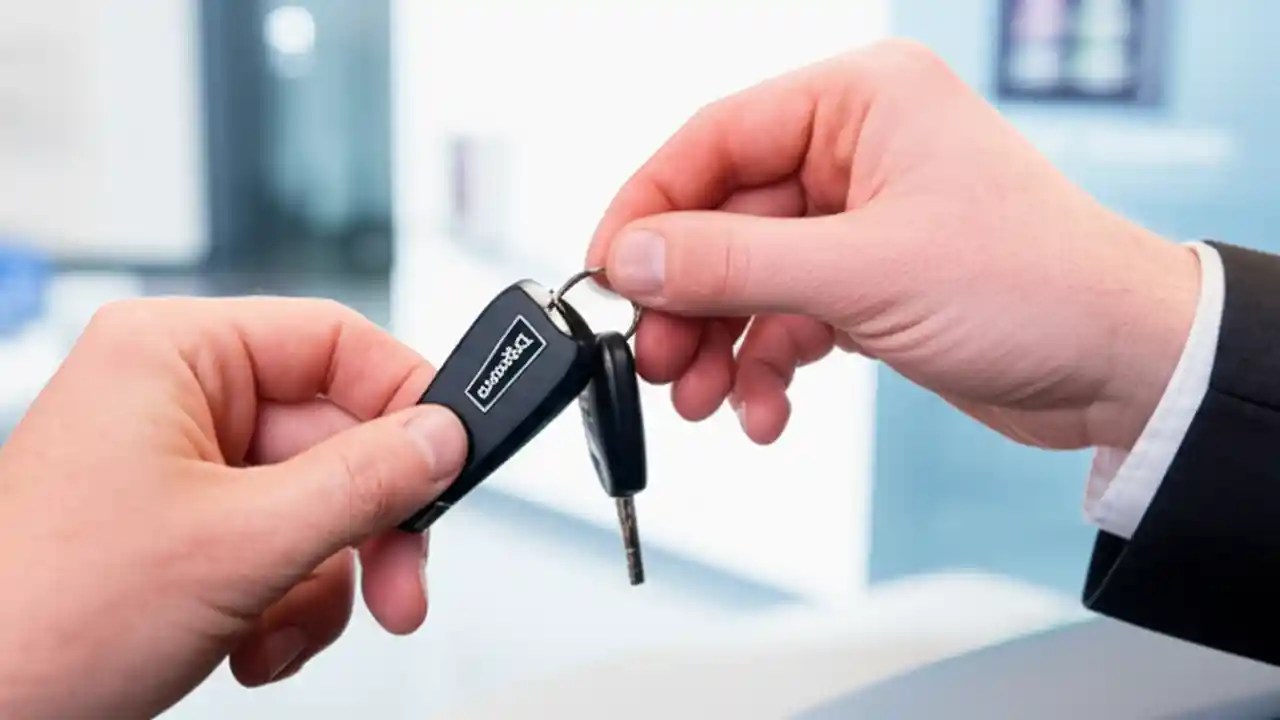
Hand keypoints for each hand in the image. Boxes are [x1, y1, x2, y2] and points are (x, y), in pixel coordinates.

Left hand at [0, 298, 465, 717]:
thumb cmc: (35, 615)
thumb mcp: (237, 544)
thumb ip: (361, 482)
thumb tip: (442, 438)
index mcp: (174, 356)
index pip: (332, 342)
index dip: (403, 399)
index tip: (448, 458)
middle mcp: (178, 403)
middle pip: (334, 437)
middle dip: (368, 527)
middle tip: (401, 583)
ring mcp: (181, 472)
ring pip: (317, 505)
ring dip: (324, 582)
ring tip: (285, 631)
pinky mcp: (185, 534)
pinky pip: (283, 549)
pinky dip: (288, 606)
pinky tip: (253, 645)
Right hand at [586, 39, 1198, 450]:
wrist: (1123, 369)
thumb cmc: (1035, 286)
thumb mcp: (862, 272)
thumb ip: (732, 263)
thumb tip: (631, 259)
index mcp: (859, 102)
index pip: (714, 141)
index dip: (649, 210)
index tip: (607, 274)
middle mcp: (854, 151)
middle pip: (721, 219)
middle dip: (686, 300)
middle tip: (653, 359)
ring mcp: (859, 221)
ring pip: (747, 277)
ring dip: (720, 344)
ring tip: (703, 400)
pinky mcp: (867, 283)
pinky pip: (785, 317)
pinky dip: (767, 367)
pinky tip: (764, 410)